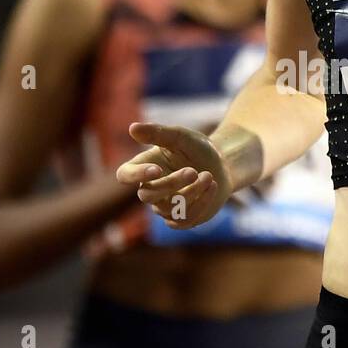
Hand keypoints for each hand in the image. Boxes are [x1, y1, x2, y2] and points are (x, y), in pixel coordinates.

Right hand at [115, 122, 232, 229]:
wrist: (222, 164)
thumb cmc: (196, 148)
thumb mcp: (180, 137)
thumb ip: (157, 133)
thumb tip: (132, 128)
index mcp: (143, 167)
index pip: (125, 175)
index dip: (136, 175)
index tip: (156, 169)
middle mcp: (150, 190)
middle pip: (148, 195)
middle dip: (172, 183)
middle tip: (193, 171)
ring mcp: (166, 207)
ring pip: (170, 208)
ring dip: (191, 192)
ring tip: (209, 176)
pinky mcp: (183, 219)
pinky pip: (186, 219)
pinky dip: (201, 203)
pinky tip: (213, 186)